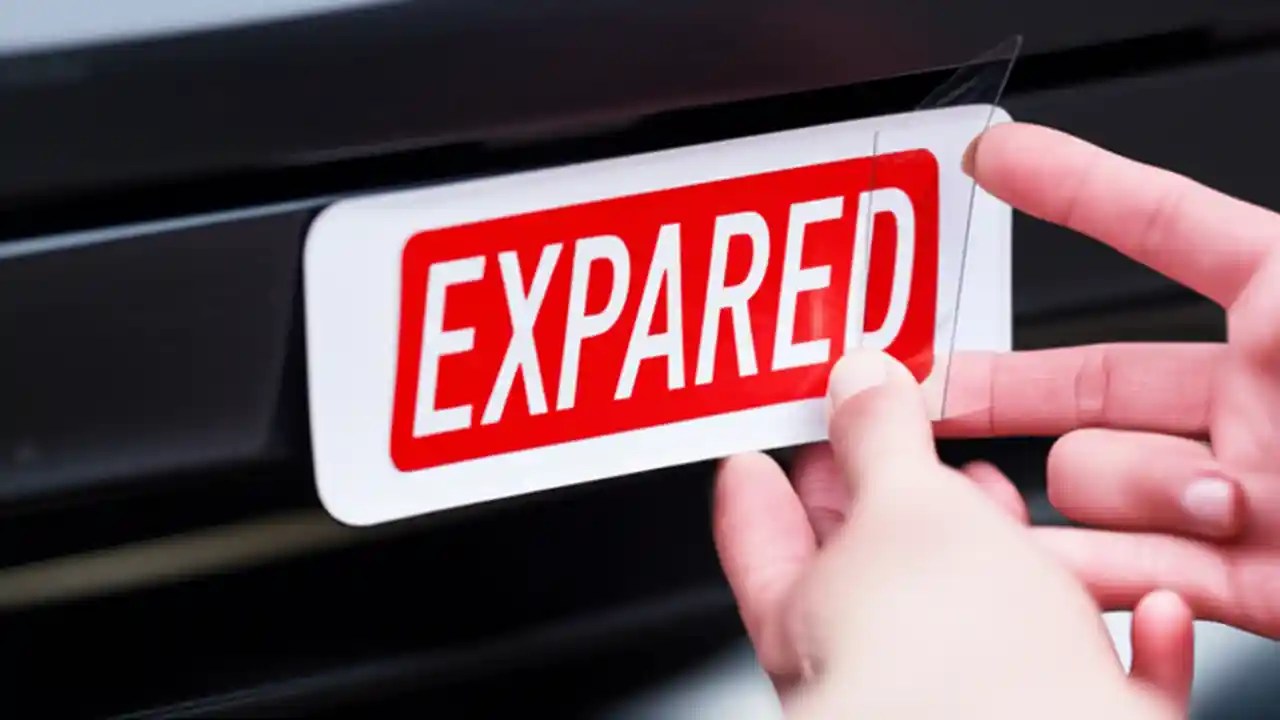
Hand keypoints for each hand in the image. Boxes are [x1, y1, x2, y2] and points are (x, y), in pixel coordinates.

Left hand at [714, 349, 1190, 718]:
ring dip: (1010, 562)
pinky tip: (1155, 612)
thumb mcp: (905, 503)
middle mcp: (874, 672)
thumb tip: (855, 382)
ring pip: (984, 627)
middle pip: (874, 574)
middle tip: (892, 445)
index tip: (754, 448)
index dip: (757, 489)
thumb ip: (878, 438)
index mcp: (805, 617)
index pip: (761, 536)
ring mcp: (964, 705)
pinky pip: (1096, 685)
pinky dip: (1128, 646)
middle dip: (894, 503)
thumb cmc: (951, 652)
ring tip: (1011, 505)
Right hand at [933, 122, 1279, 638]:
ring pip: (1098, 479)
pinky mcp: (1244, 583)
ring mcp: (1239, 492)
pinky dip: (1093, 567)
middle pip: (1084, 377)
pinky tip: (1069, 562)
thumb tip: (1160, 189)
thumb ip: (1271, 265)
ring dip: (1132, 492)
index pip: (1157, 227)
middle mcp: (1257, 399)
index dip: (1070, 186)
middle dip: (996, 380)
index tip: (993, 162)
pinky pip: (1130, 568)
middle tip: (916, 386)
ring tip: (1219, 507)